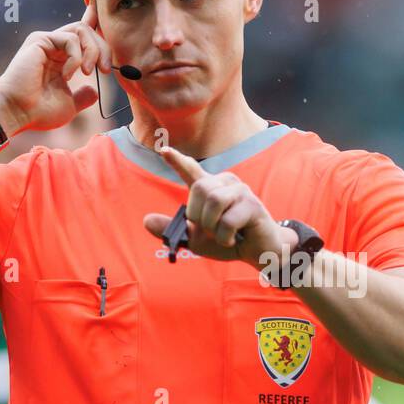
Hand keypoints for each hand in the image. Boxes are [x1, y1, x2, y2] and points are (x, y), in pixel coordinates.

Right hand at [0, 0, 111, 135]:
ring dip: (93, 51)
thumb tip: (94, 92)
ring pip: (82, 30)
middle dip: (103, 47)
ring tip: (89, 73)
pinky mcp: (40, 39)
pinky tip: (68, 74)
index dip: (90, 11)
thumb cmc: (38, 111)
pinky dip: (76, 57)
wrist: (18, 112)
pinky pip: (70, 39)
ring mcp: (46, 41)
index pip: (80, 31)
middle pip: (87, 29)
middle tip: (106, 70)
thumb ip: (83, 97)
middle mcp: (53, 45)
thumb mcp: (69, 105)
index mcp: (61, 57)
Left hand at [142, 145, 297, 267]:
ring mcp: (241, 192)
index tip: (163, 150)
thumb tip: (146, 220)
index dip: (177, 161)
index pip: (192, 171)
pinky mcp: (253, 205)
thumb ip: (174, 229)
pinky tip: (233, 239)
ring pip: (214, 201)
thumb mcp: (196, 239)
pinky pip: (228, 220)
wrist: (258, 253)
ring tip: (222, 235)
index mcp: (211, 190)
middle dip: (198, 215)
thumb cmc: (229, 241)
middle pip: (200, 189)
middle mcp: (225, 185)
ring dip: (212, 227)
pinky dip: (224, 236)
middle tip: (211, 231)